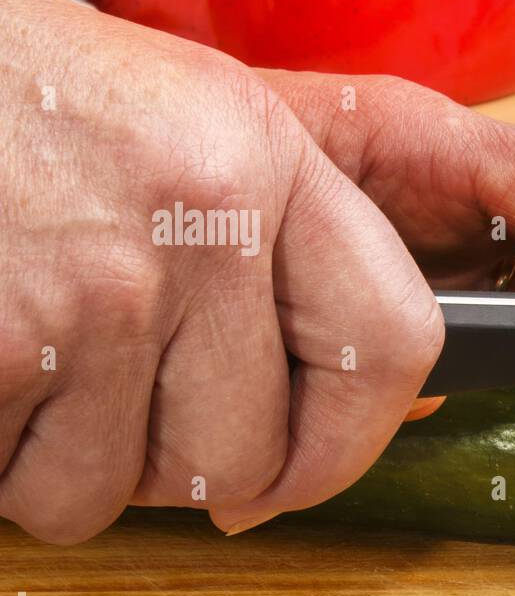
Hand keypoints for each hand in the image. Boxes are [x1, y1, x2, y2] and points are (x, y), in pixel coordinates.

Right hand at [0, 0, 440, 542]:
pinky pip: (16, 487)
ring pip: (114, 491)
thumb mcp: (173, 130)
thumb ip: (270, 259)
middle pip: (249, 456)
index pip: (394, 343)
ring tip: (22, 348)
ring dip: (61, 459)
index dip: (352, 437)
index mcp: (263, 158)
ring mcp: (93, 289)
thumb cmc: (6, 104)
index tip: (301, 463)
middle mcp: (199, 221)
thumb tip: (325, 424)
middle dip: (174, 463)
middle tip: (108, 394)